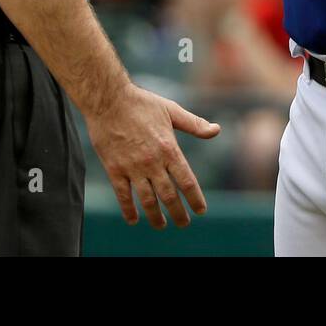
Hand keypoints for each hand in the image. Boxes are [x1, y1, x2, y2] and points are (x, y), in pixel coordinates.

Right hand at [85, 84, 220, 228]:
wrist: (108, 99)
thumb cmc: (141, 103)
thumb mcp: (171, 110)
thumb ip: (194, 124)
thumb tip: (217, 130)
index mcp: (169, 149)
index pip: (187, 181)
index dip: (195, 198)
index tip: (201, 210)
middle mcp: (152, 162)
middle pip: (169, 196)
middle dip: (178, 213)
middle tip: (183, 224)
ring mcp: (132, 167)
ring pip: (147, 200)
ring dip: (155, 216)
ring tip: (161, 225)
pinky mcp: (114, 169)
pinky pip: (123, 195)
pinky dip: (129, 210)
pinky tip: (133, 219)